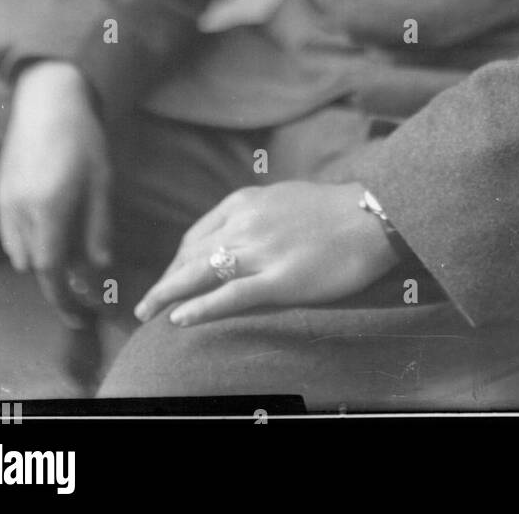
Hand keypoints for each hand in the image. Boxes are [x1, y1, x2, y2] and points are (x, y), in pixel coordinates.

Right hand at [0, 61, 111, 327]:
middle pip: (35, 266)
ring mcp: (5, 203)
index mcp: (50, 210)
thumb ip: (99, 227)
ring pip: (20, 252)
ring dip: (42, 258)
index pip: (50, 271)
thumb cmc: (83, 138)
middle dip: (57, 278)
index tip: (80, 317)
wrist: (47, 100)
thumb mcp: (102, 181)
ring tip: (70, 245)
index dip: (64, 300)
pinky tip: (51, 223)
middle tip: (84, 278)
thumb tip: (100, 269)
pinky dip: (29, 240)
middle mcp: (20, 212)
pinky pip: (11, 233)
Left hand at [135, 181, 398, 326]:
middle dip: (164, 282)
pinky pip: (230, 296)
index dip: (175, 263)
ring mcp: (260, 252)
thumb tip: (235, 233)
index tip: (168, 280)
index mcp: (245, 202)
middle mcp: (244, 224)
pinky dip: (200, 308)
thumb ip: (255, 214)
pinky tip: (179, 320)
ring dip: (166, 297)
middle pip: (189, 256)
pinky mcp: (279, 280)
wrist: (373, 216)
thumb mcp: (284, 198)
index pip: (196, 236)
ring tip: (147, 315)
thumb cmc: (334, 209)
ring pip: (199, 275)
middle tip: (146, 306)